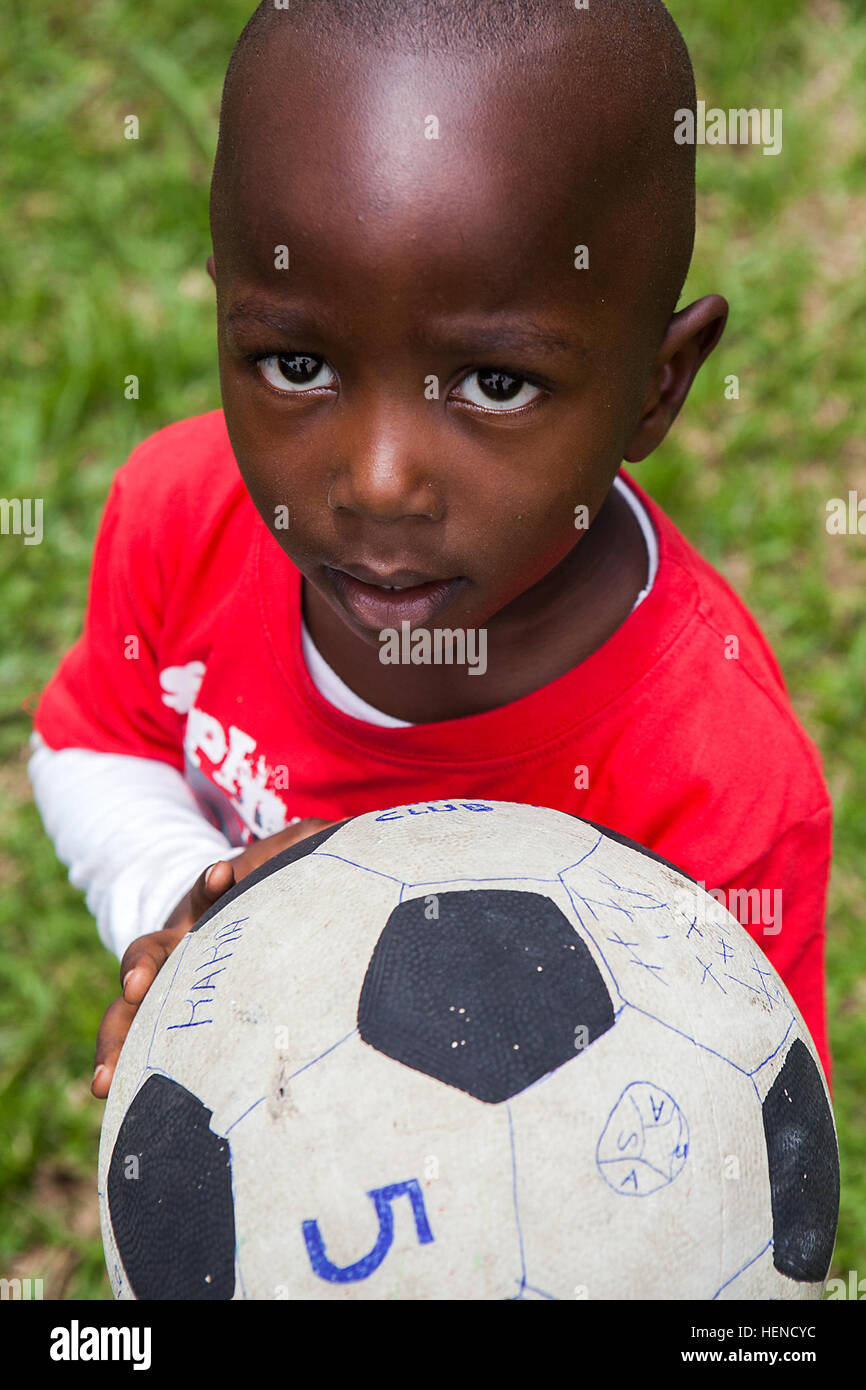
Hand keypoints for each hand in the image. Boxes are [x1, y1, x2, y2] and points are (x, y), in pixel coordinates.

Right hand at [91, 817, 338, 1097]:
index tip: (222, 877)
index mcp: (205, 910)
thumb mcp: (296, 858)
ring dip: (117, 1047)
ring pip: (131, 1020)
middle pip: (145, 960)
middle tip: (134, 987)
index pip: (205, 891)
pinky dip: (138, 1086)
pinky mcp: (182, 1033)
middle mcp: (178, 954)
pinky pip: (153, 1059)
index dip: (209, 886)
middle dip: (138, 972)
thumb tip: (312, 840)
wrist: (267, 929)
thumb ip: (301, 846)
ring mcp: (172, 995)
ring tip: (105, 1082)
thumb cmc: (282, 890)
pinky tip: (131, 1119)